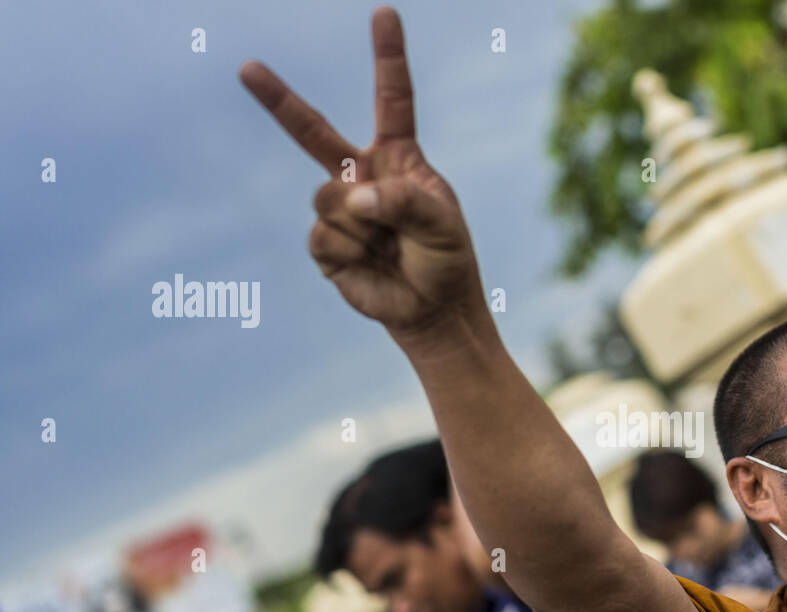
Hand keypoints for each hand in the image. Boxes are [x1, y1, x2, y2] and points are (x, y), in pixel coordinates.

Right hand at [239, 7, 486, 340]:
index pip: (391, 100)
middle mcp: (362, 176)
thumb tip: (356, 196)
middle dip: (277, 100)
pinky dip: (351, 251)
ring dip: (363, 225)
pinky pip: (323, 235)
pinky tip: (371, 263)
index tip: (385, 13)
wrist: (431, 311)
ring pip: (328, 197)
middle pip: (311, 131)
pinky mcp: (324, 245)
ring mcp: (339, 209)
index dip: (387, 58)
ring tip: (389, 245)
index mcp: (397, 159)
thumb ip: (406, 202)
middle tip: (246, 67)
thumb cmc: (445, 260)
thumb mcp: (442, 225)